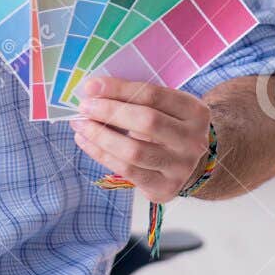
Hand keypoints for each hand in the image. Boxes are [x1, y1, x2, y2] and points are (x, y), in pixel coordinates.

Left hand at [70, 77, 209, 203]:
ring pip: (134, 150)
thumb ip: (138, 99)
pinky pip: (126, 170)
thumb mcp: (165, 109)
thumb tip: (94, 90)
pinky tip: (86, 142)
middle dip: (109, 112)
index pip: (153, 95)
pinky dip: (101, 154)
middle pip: (146, 121)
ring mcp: (180, 167)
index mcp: (195, 112)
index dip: (119, 89)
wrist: (191, 166)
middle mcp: (192, 140)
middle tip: (84, 107)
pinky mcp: (165, 187)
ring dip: (100, 136)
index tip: (91, 87)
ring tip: (79, 125)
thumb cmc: (169, 129)